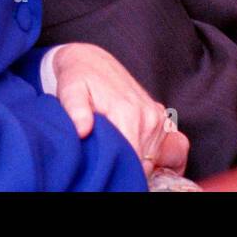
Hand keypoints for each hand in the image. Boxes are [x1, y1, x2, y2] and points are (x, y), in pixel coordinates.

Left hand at [51, 43, 189, 176]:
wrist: (92, 61)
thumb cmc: (78, 78)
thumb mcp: (70, 91)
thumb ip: (75, 110)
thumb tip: (82, 129)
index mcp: (127, 114)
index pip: (135, 164)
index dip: (122, 175)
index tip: (108, 175)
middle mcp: (148, 117)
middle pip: (144, 165)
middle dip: (128, 171)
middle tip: (107, 164)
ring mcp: (157, 117)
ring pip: (154, 160)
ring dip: (139, 164)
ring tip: (117, 155)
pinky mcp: (160, 117)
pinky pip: (166, 149)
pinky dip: (153, 157)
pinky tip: (133, 153)